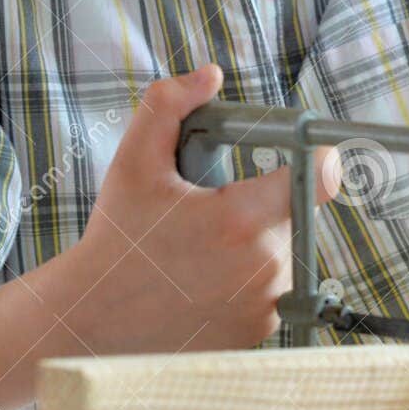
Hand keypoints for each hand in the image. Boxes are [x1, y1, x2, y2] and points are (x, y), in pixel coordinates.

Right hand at [67, 64, 341, 353]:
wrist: (90, 324)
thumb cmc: (115, 240)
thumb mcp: (132, 163)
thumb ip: (169, 105)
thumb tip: (210, 75)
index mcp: (241, 220)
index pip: (319, 177)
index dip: (316, 158)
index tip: (308, 153)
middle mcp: (264, 267)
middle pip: (293, 212)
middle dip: (262, 203)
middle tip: (209, 211)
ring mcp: (265, 305)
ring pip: (284, 250)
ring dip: (256, 242)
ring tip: (202, 250)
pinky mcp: (260, 334)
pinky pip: (274, 289)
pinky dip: (249, 279)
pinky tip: (205, 281)